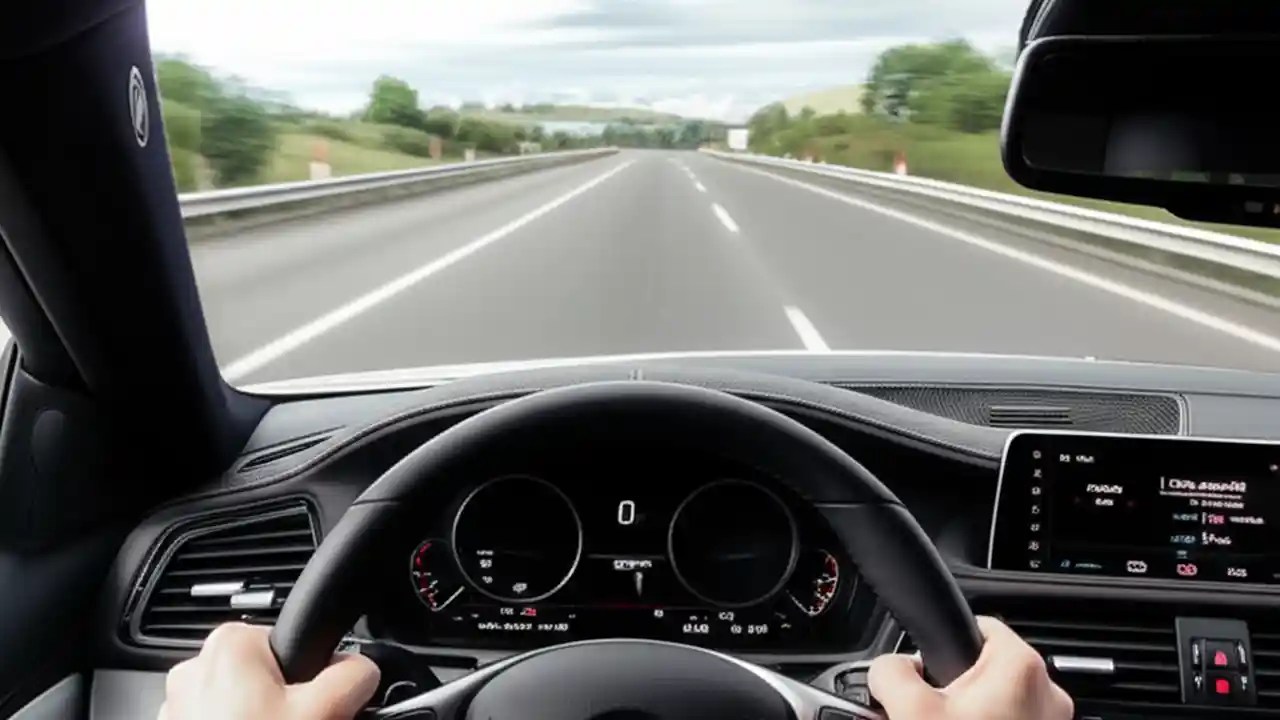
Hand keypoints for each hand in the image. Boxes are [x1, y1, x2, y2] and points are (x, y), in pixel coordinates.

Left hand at [159, 623, 379, 719]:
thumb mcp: (328, 710)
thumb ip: (354, 674)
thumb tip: (361, 668)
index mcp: (231, 645)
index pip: (290, 642)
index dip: (313, 676)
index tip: (315, 707)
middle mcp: (195, 670)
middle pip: (266, 678)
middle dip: (286, 705)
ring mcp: (177, 709)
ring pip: (241, 708)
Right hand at [869, 616, 1072, 719]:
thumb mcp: (907, 709)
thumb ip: (890, 671)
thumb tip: (890, 668)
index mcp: (1019, 667)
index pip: (978, 626)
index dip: (943, 644)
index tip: (926, 667)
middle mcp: (1047, 695)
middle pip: (987, 670)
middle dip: (955, 690)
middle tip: (930, 715)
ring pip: (1000, 705)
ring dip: (972, 716)